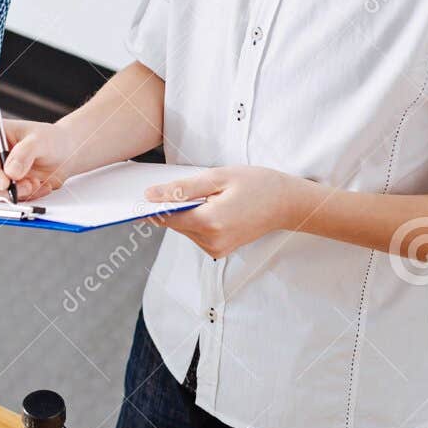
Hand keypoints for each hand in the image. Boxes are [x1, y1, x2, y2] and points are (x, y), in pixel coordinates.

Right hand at [0, 117, 82, 200]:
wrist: (63, 154)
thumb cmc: (50, 139)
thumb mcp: (41, 140)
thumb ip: (24, 153)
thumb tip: (10, 172)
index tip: (5, 182)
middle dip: (1, 186)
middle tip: (26, 186)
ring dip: (13, 193)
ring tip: (34, 183)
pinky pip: (2, 198)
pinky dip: (20, 197)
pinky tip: (35, 186)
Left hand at [145, 166, 310, 258]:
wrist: (287, 204)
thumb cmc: (258, 185)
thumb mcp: (218, 177)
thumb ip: (182, 188)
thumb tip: (151, 195)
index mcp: (210, 222)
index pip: (167, 217)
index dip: (152, 205)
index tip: (140, 195)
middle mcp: (211, 242)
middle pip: (175, 224)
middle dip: (172, 206)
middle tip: (182, 186)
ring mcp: (216, 249)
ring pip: (184, 229)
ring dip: (186, 212)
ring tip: (206, 195)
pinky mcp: (219, 250)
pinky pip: (196, 233)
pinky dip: (196, 219)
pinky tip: (210, 206)